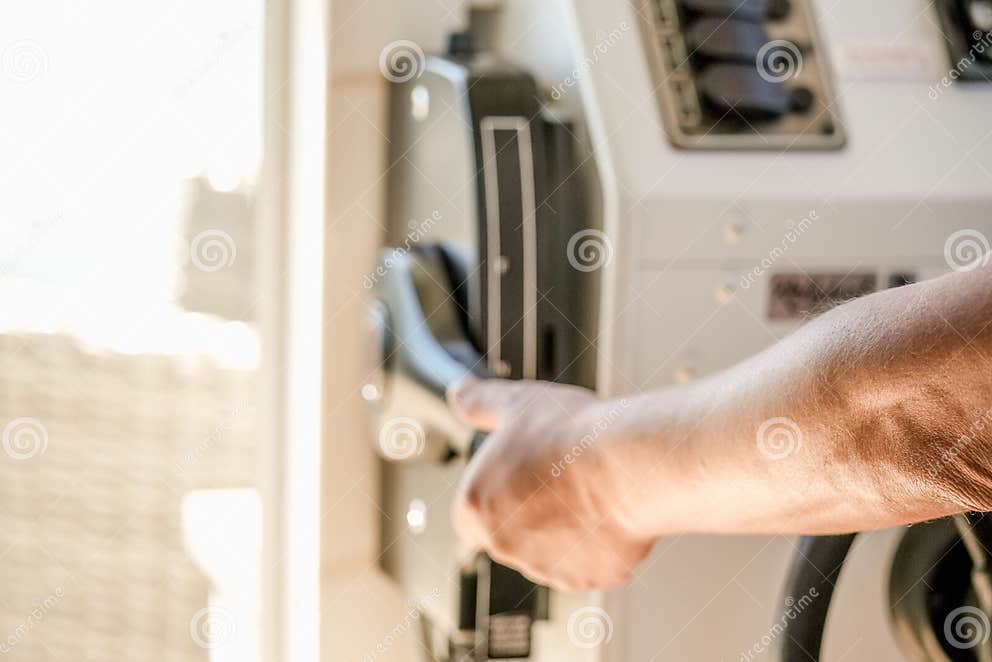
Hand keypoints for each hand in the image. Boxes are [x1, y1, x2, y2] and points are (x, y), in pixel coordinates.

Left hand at [447, 378, 655, 590]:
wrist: (625, 465)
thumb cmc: (571, 437)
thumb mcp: (515, 402)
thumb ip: (478, 402)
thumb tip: (460, 395)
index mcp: (476, 507)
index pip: (469, 511)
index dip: (492, 491)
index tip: (515, 474)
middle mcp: (503, 544)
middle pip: (506, 532)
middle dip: (526, 511)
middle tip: (553, 476)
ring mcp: (546, 566)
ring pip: (544, 550)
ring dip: (557, 527)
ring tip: (582, 488)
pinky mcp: (586, 578)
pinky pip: (583, 561)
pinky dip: (591, 542)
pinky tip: (603, 510)